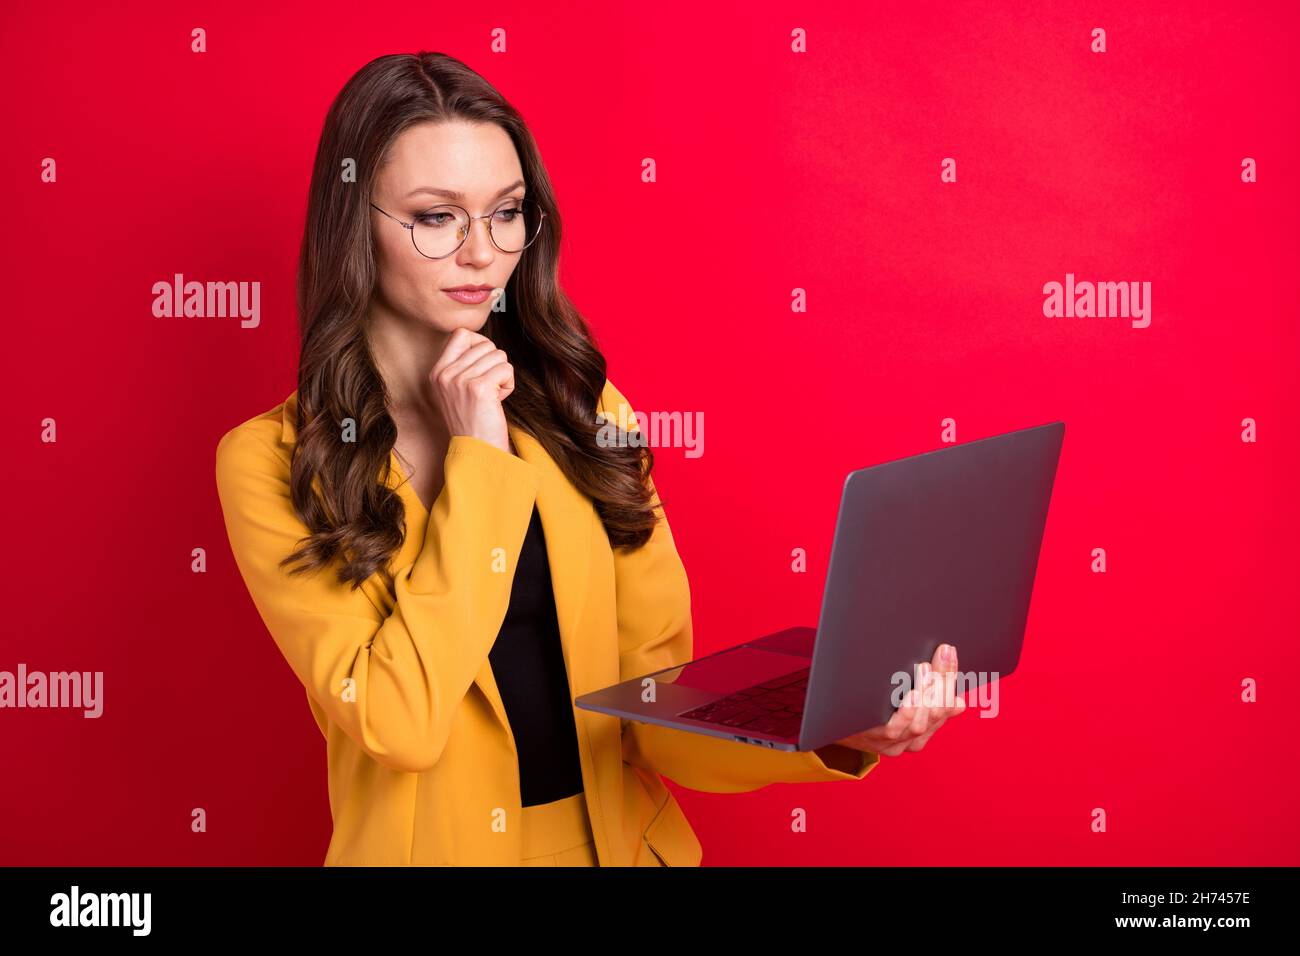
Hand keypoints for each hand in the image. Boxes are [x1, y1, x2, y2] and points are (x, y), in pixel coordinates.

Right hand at [429, 327, 514, 453]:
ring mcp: (460, 380)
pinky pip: (506, 369)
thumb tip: (483, 342)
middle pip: (485, 344)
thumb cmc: (474, 421)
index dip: (480, 344)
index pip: (461, 334)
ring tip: (492, 396)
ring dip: (502, 376)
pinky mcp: (478, 388)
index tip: (484, 366)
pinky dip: (508, 385)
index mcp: (437, 372)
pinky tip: (498, 401)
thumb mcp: (457, 390)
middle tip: (488, 389)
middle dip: (494, 365)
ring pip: (498, 355)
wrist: (477, 451)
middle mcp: (445, 374)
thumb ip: (463, 365)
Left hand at [832, 643, 966, 756]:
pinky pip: (894, 730)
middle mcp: (910, 740)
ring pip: (920, 723)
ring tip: (925, 669)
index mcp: (923, 730)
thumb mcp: (899, 700)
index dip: (950, 680)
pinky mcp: (871, 740)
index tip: (949, 651)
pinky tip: (910, 695)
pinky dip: (907, 712)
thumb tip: (959, 703)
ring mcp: (891, 743)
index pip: (947, 707)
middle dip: (942, 682)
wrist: (826, 723)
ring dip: (926, 693)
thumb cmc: (866, 704)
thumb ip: (926, 698)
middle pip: (936, 713)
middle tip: (941, 653)